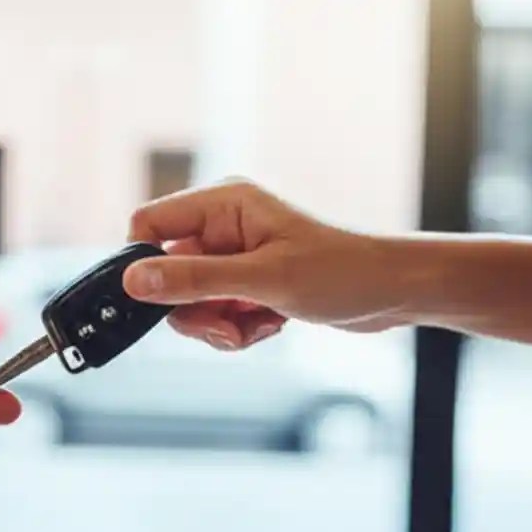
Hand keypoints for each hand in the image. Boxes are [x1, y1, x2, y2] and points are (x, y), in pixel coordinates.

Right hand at [122, 179, 408, 350]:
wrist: (397, 290)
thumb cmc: (344, 271)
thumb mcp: (263, 280)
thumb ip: (194, 280)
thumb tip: (135, 280)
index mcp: (225, 203)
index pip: (150, 224)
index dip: (145, 264)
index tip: (159, 302)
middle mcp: (226, 225)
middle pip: (168, 272)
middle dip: (194, 309)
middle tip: (225, 325)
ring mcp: (238, 255)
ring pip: (192, 300)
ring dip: (218, 324)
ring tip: (255, 326)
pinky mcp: (251, 281)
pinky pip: (218, 311)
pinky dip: (238, 327)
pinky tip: (270, 326)